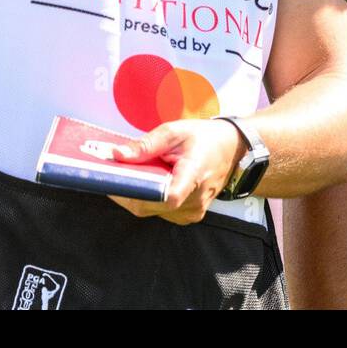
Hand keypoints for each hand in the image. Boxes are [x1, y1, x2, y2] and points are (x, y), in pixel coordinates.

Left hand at [106, 118, 244, 224]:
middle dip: (128, 191)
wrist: (231, 148)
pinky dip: (149, 200)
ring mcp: (193, 211)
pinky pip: (160, 213)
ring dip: (138, 195)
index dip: (141, 192)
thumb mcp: (174, 131)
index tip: (119, 182)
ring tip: (136, 175)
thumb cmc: (204, 138)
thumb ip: (145, 145)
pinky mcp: (189, 216)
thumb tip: (116, 155)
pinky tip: (151, 184)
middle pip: (150, 205)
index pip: (169, 196)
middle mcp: (195, 199)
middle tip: (115, 173)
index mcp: (194, 173)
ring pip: (151, 211)